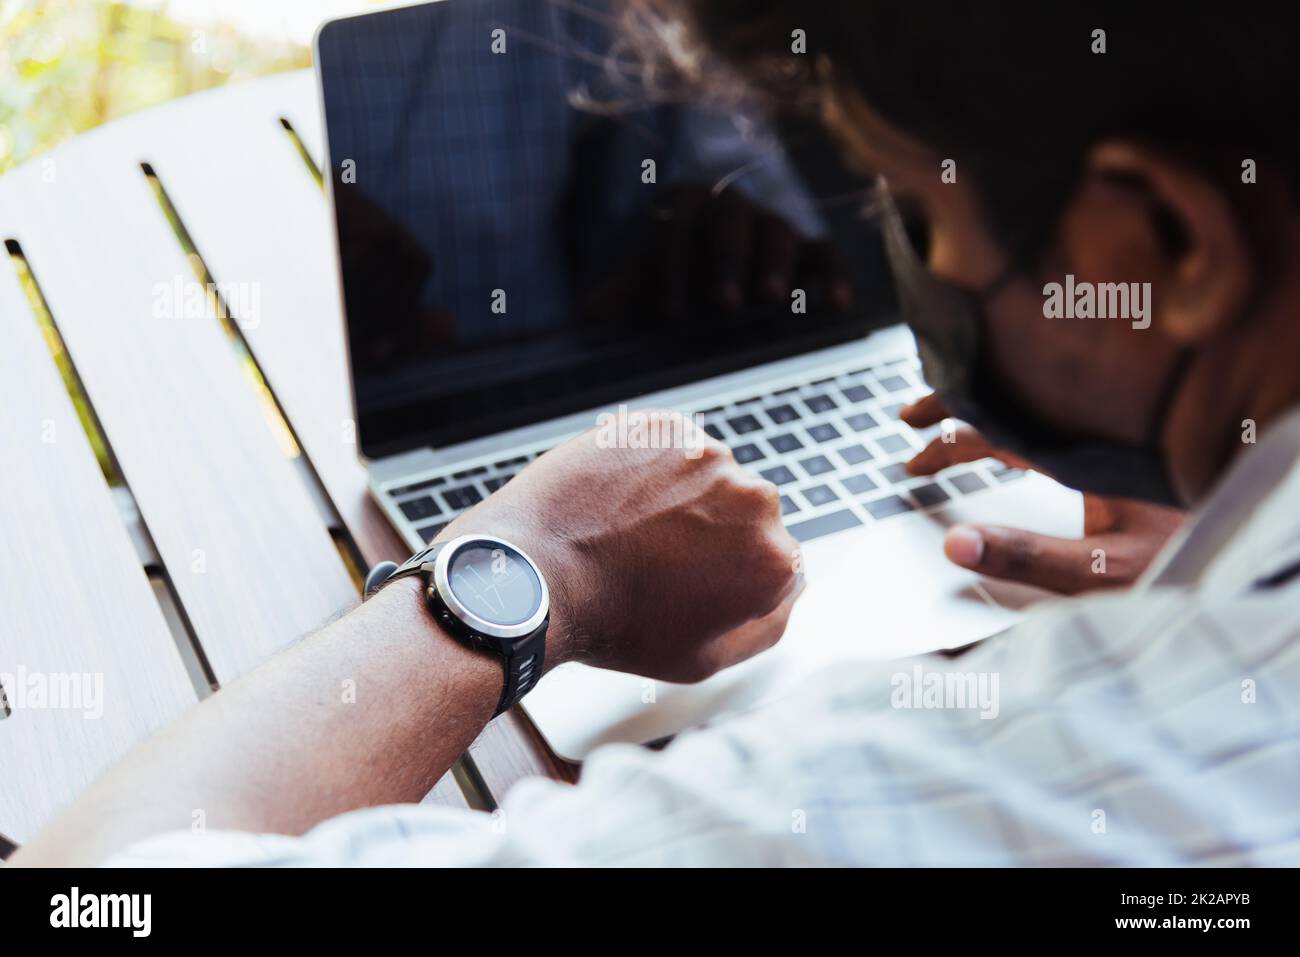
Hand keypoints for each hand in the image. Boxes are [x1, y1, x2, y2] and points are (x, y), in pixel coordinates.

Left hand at [440, 411, 803, 681]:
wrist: (537, 573)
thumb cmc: (614, 625)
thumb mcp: (703, 660)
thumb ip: (766, 626)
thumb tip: (786, 592)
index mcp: (774, 561)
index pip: (776, 564)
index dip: (732, 577)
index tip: (693, 583)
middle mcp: (755, 500)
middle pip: (748, 517)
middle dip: (714, 535)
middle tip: (659, 560)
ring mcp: (708, 457)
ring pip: (710, 479)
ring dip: (683, 498)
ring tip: (630, 531)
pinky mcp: (666, 427)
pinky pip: (672, 448)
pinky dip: (651, 469)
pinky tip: (616, 500)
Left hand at [583, 185, 852, 322]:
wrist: (709, 274)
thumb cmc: (671, 277)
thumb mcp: (641, 282)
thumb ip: (618, 293)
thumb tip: (589, 311)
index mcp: (685, 205)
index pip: (678, 224)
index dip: (673, 265)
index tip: (671, 312)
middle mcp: (731, 208)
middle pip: (731, 220)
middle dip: (727, 259)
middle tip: (725, 304)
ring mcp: (772, 226)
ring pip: (779, 231)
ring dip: (775, 263)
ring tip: (771, 300)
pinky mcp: (807, 251)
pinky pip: (826, 254)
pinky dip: (835, 274)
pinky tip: (837, 304)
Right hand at [901, 394, 1185, 594]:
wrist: (1254, 548)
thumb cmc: (1192, 556)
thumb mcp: (1104, 570)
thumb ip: (1028, 558)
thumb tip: (957, 545)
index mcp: (1083, 449)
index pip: (996, 428)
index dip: (946, 437)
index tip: (911, 452)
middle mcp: (1095, 430)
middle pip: (1010, 400)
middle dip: (955, 406)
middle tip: (911, 418)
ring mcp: (1110, 435)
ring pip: (1034, 403)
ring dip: (988, 408)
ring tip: (951, 414)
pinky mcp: (1124, 449)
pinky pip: (1058, 416)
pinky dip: (1023, 417)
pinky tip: (1014, 436)